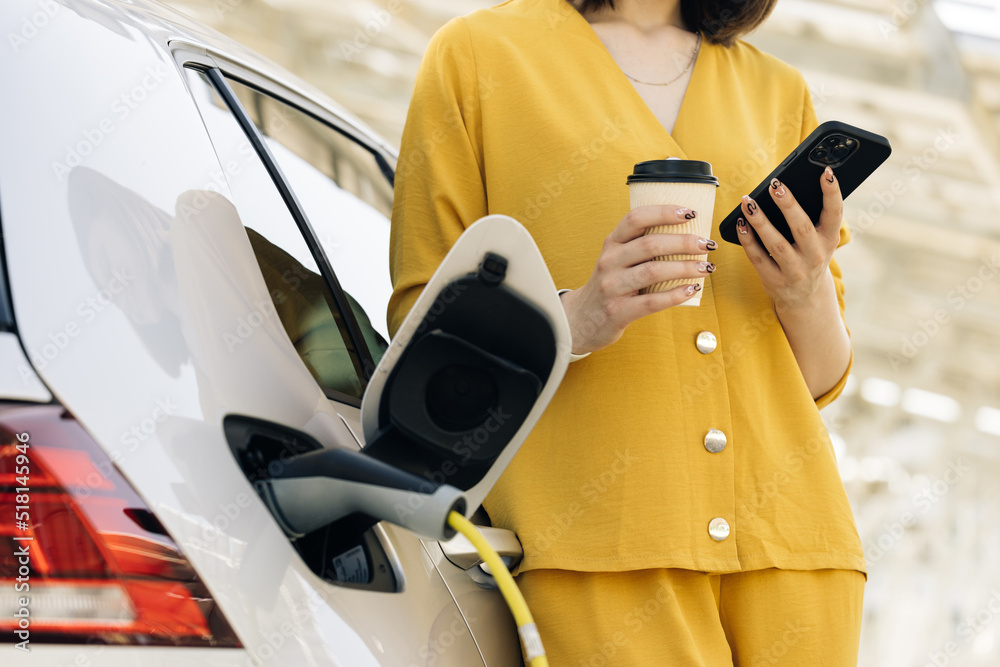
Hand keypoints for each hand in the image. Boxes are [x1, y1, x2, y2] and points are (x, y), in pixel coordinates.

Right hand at [561, 205, 716, 353]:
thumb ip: (639, 247)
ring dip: (685, 268)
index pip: (636, 218)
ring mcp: (612, 287)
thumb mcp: (616, 260)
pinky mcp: (618, 311)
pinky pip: (652, 302)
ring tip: (705, 267)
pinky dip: (675, 295)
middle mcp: (609, 261)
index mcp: (611, 244)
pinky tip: (691, 289)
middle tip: (707, 244)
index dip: (664, 212)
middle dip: (684, 242)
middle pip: (650, 244)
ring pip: (653, 271)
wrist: (580, 320)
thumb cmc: (609, 286)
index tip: (690, 212)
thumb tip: (686, 236)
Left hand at [735, 166, 842, 311]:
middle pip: (801, 227)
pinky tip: (740, 223)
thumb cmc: (809, 256)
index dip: (832, 193)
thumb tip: (786, 187)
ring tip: (748, 202)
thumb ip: (812, 218)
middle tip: (775, 184)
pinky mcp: (775, 281)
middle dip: (788, 204)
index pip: (835, 214)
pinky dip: (747, 239)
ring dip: (760, 221)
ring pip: (776, 243)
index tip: (825, 172)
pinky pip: (758, 258)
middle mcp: (815, 256)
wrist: (804, 298)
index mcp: (829, 240)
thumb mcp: (820, 240)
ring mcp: (795, 271)